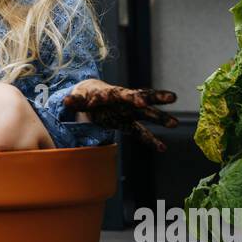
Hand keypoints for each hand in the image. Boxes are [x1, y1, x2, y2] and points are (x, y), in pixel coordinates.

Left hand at [63, 79, 178, 151]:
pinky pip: (140, 132)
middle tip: (172, 97)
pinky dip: (150, 140)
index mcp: (112, 93)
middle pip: (143, 97)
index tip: (141, 102)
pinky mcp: (127, 123)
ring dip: (160, 118)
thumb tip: (66, 101)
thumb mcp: (79, 96)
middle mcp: (124, 101)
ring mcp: (128, 112)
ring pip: (147, 114)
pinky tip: (162, 148)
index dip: (132, 98)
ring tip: (175, 123)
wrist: (90, 96)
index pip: (124, 95)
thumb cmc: (85, 95)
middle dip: (156, 98)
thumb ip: (75, 100)